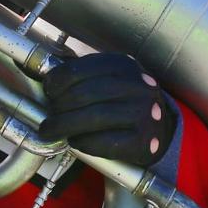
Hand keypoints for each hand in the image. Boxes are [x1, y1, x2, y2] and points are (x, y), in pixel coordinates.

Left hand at [38, 54, 176, 166]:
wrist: (159, 128)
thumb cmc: (124, 102)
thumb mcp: (109, 79)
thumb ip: (83, 77)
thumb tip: (47, 83)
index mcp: (123, 65)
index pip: (78, 69)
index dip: (56, 82)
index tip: (47, 92)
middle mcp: (137, 85)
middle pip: (84, 94)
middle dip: (58, 108)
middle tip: (47, 120)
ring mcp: (144, 112)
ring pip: (93, 118)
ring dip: (65, 126)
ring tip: (52, 131)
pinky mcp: (144, 139)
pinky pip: (104, 141)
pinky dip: (83, 142)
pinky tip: (75, 141)